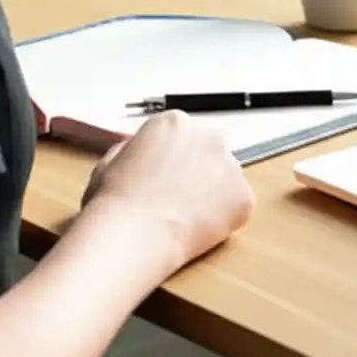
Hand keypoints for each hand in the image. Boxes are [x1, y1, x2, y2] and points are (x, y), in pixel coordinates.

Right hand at [81, 111, 254, 270]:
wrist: (134, 233)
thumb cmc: (116, 202)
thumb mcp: (112, 160)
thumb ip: (135, 150)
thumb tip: (144, 153)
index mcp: (175, 123)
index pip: (185, 136)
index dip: (175, 160)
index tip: (167, 177)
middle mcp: (209, 136)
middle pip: (210, 153)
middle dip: (198, 173)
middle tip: (178, 199)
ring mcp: (231, 166)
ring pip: (226, 179)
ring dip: (212, 194)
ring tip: (184, 216)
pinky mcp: (244, 195)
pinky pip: (237, 205)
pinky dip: (224, 218)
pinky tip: (198, 227)